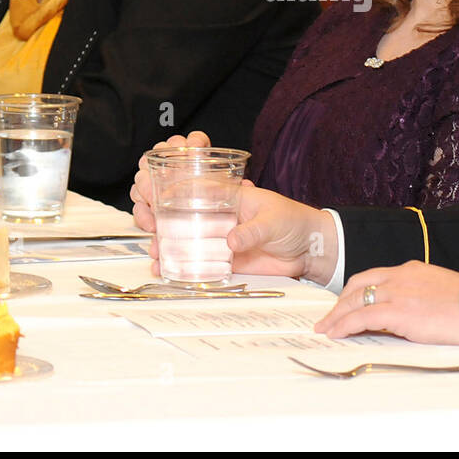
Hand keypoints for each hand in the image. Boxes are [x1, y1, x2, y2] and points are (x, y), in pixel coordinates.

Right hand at [130, 130, 335, 281]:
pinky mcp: (225, 261)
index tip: (152, 192)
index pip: (196, 188)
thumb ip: (252, 230)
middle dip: (160, 218)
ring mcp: (220, 239)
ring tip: (154, 252)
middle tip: (148, 225)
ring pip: (185, 240)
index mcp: (229, 198)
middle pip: (182, 215)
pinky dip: (180, 267)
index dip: (172, 188)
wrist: (310, 250)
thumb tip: (230, 242)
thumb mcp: (273, 219)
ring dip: (165, 244)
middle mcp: (219, 217)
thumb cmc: (294, 221)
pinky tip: (166, 270)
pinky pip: (198, 264)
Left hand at [314, 262, 458, 346]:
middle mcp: (400, 277)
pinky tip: (337, 333)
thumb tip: (406, 315)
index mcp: (411, 270)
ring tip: (326, 328)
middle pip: (359, 286)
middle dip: (340, 302)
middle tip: (329, 317)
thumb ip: (418, 296)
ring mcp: (397, 292)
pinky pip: (362, 317)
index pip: (374, 277)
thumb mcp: (438, 292)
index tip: (347, 301)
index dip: (356, 290)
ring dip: (337, 316)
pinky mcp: (397, 311)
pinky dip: (345, 325)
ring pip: (355, 300)